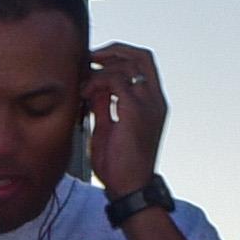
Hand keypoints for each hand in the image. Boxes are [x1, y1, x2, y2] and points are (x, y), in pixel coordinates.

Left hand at [79, 40, 170, 198]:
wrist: (129, 188)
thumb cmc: (120, 165)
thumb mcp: (108, 128)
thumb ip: (104, 106)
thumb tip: (94, 89)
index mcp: (153, 103)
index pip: (143, 64)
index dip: (121, 55)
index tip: (97, 60)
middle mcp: (155, 100)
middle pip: (141, 56)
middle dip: (113, 51)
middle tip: (90, 58)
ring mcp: (148, 104)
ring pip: (127, 65)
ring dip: (101, 70)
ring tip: (84, 85)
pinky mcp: (135, 111)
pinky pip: (116, 82)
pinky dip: (98, 83)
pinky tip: (86, 95)